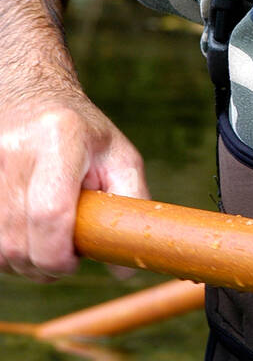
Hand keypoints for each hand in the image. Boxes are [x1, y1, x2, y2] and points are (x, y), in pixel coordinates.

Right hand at [0, 91, 148, 280]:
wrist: (30, 93)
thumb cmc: (83, 133)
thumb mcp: (120, 157)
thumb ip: (132, 205)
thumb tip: (124, 267)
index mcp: (61, 137)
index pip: (50, 213)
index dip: (58, 253)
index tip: (73, 261)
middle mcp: (15, 146)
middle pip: (16, 238)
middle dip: (40, 263)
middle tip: (62, 255)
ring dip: (19, 259)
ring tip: (42, 241)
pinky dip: (3, 246)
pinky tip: (21, 232)